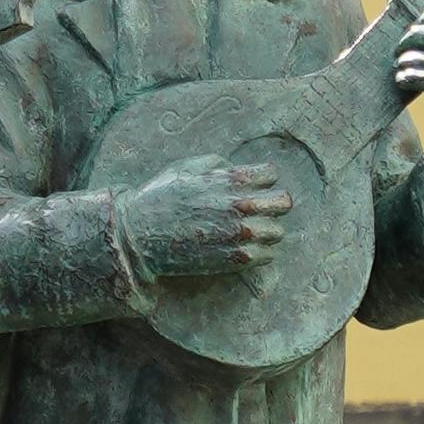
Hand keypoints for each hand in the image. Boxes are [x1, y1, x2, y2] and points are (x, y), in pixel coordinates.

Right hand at [121, 152, 292, 280]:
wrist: (140, 236)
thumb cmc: (159, 199)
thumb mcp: (183, 168)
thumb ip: (214, 164)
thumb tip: (232, 167)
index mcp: (229, 180)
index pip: (271, 173)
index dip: (260, 179)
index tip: (250, 187)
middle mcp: (240, 205)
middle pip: (284, 202)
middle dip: (272, 204)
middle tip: (258, 210)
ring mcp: (239, 234)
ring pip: (278, 231)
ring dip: (266, 230)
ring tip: (248, 232)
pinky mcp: (235, 259)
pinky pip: (268, 255)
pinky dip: (260, 252)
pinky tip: (242, 248)